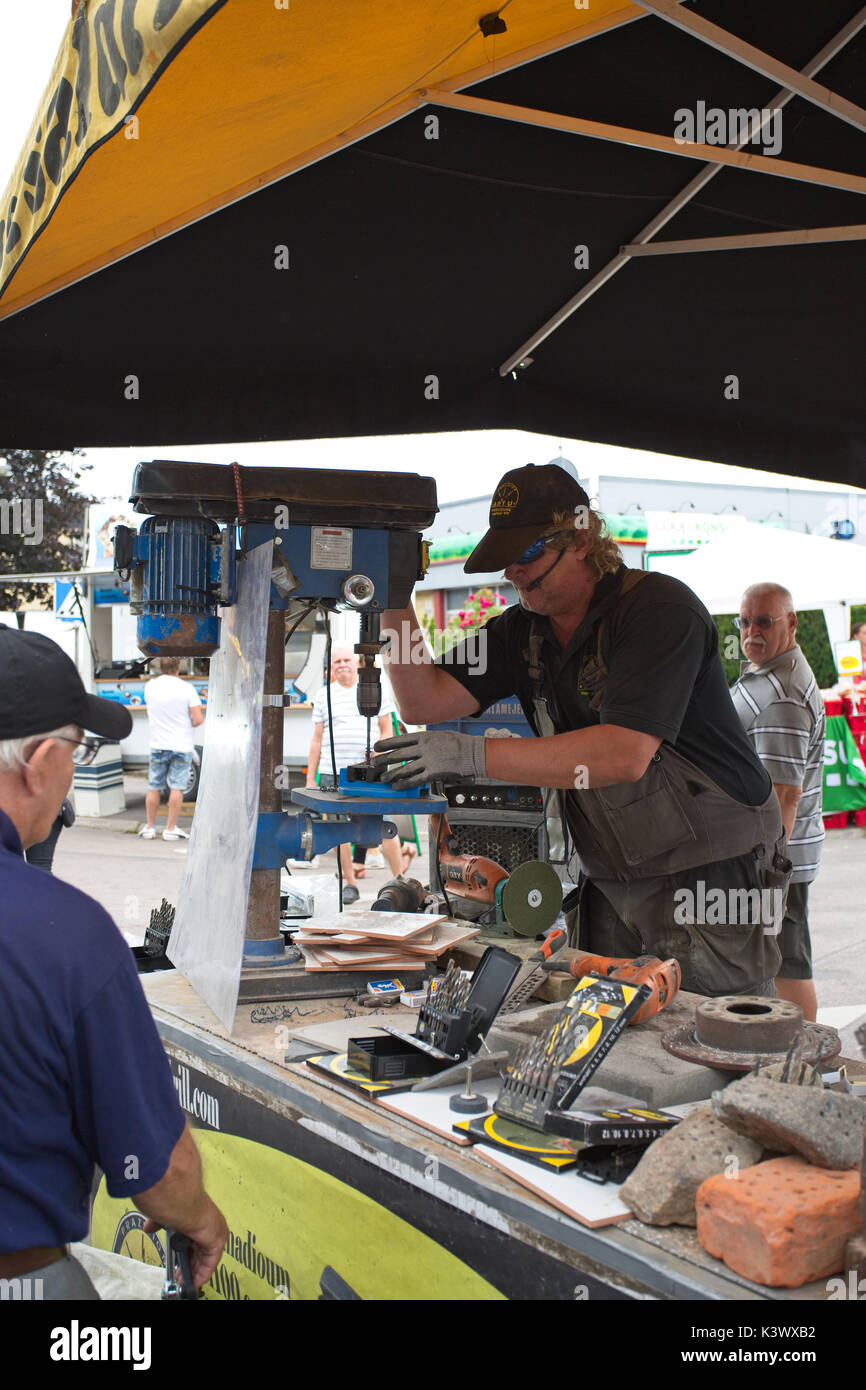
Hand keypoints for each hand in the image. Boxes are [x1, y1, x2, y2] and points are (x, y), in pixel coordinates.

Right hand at [143, 1197, 227, 1288]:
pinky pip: (210, 1263)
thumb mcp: (165, 1216)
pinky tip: (195, 1281)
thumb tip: (149, 1227)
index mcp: (199, 1216)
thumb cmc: (175, 1204)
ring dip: (195, 1271)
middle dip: (190, 1264)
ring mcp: (215, 1233)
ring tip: (185, 1280)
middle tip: (181, 1275)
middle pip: (201, 1251)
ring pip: (206, 1258)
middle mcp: (210, 1225)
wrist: (183, 1204)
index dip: (187, 1252)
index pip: (195, 1239)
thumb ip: (158, 1223)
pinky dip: (202, 1273)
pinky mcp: (217, 1242)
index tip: (179, 1261)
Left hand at [372, 731, 486, 787]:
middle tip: (375, 764)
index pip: (400, 739)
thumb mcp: (439, 735)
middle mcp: (424, 748)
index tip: (377, 747)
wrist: (473, 753)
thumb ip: (425, 740)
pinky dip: (404, 783)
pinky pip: (415, 780)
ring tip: (384, 778)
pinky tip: (397, 786)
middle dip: (383, 760)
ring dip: (391, 774)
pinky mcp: (434, 773)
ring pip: (404, 769)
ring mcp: (428, 761)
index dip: (386, 744)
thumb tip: (413, 744)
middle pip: (398, 755)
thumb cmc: (458, 744)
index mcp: (424, 736)